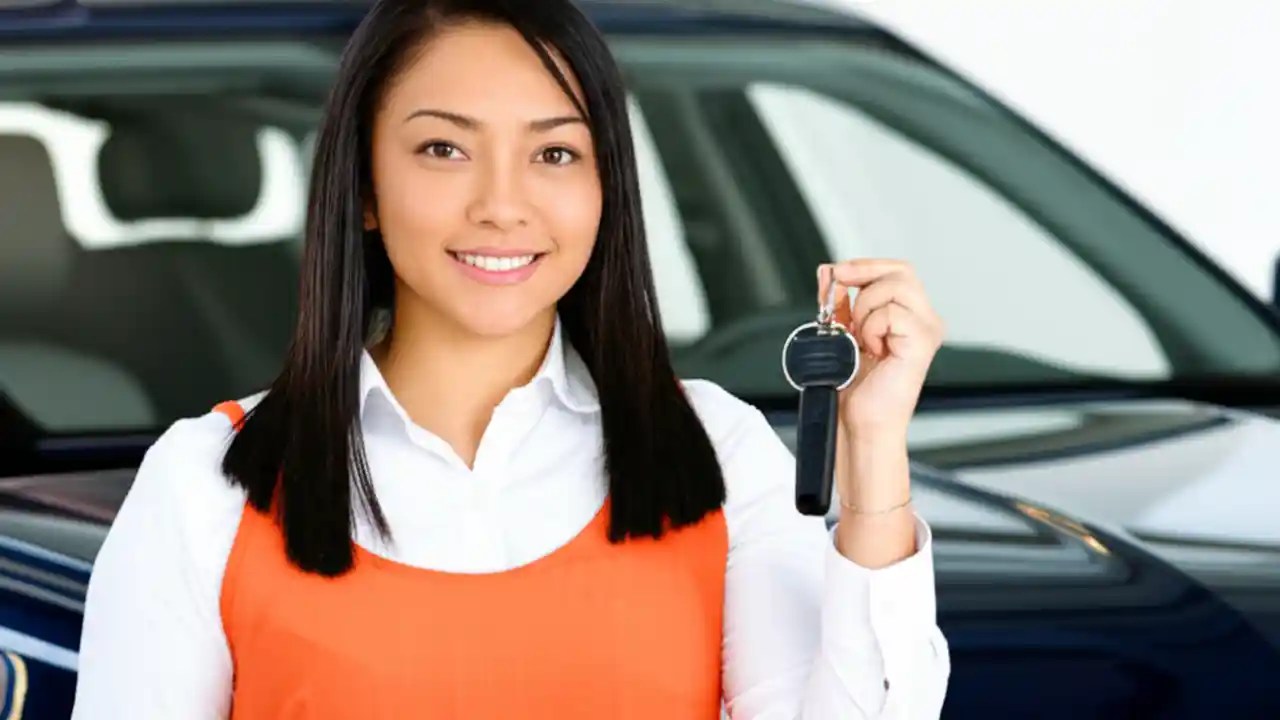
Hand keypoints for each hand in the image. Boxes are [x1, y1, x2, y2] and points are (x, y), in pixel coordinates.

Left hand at [818, 260, 943, 517]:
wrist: (858, 423)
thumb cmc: (855, 388)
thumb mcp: (841, 333)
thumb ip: (838, 303)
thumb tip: (828, 272)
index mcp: (911, 316)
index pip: (897, 270)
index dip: (865, 265)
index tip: (836, 273)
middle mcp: (926, 320)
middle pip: (901, 271)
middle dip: (863, 277)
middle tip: (841, 300)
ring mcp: (928, 330)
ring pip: (895, 286)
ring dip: (865, 308)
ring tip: (862, 338)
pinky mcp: (922, 342)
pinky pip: (890, 313)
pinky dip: (870, 328)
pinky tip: (871, 350)